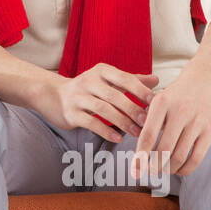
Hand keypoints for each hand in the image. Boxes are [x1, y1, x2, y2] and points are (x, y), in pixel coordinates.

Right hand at [41, 63, 158, 143]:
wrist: (53, 96)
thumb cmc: (88, 89)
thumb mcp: (107, 80)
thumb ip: (131, 80)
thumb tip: (157, 80)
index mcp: (101, 71)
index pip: (124, 78)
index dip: (140, 90)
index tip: (155, 103)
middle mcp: (88, 81)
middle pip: (115, 96)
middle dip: (133, 109)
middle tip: (148, 122)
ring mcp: (78, 97)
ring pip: (103, 110)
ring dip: (122, 122)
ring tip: (137, 133)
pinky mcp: (70, 113)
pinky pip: (91, 122)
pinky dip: (106, 131)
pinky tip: (118, 138)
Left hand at [135, 66, 210, 175]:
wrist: (207, 79)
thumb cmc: (177, 94)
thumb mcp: (159, 98)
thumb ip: (148, 120)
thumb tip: (139, 149)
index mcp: (162, 102)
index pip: (147, 135)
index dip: (140, 156)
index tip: (135, 169)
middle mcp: (180, 112)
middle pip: (163, 149)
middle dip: (153, 166)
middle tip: (149, 173)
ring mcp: (197, 122)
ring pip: (179, 156)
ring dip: (168, 169)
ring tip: (162, 171)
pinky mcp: (210, 130)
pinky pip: (196, 157)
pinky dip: (185, 169)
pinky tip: (178, 170)